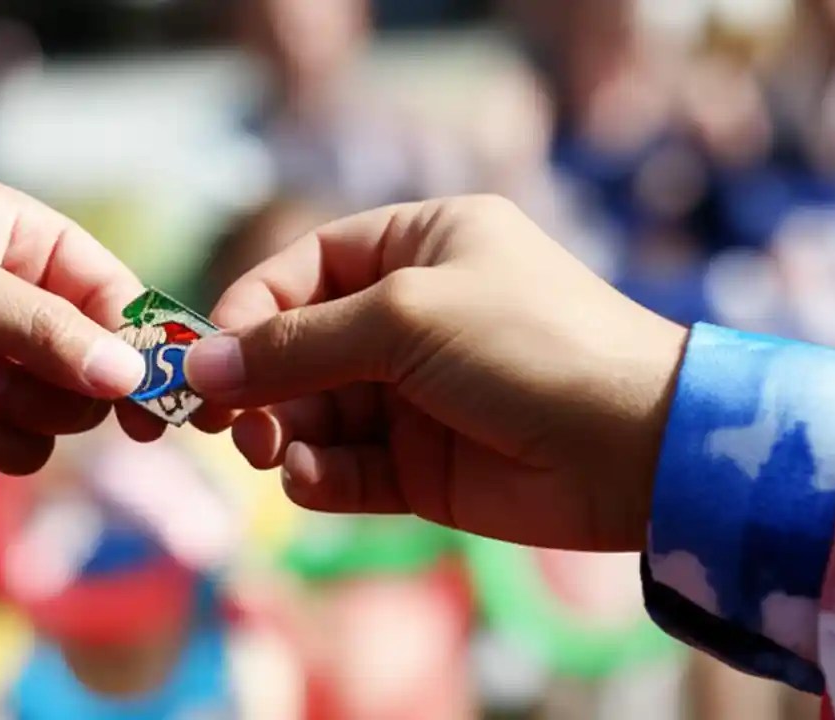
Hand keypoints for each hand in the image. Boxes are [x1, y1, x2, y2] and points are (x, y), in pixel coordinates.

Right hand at [186, 196, 686, 550]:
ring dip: (283, 434)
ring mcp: (414, 395)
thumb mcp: (405, 319)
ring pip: (314, 413)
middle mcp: (410, 317)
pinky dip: (319, 477)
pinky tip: (313, 481)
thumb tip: (199, 365)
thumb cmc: (528, 346)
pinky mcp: (420, 465)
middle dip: (259, 384)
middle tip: (224, 423)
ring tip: (275, 453)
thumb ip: (297, 344)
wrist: (635, 449)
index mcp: (417, 248)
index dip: (249, 311)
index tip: (205, 359)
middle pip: (298, 347)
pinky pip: (345, 468)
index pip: (303, 270)